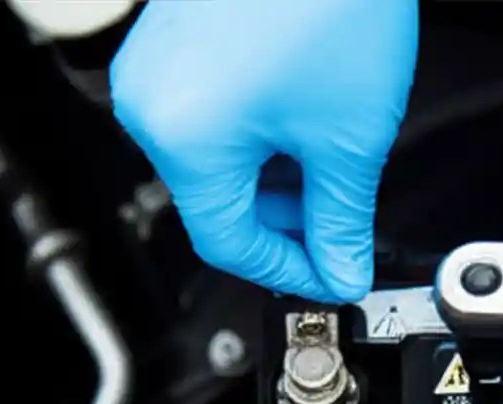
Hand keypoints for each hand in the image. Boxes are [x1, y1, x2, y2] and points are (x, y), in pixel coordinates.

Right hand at [110, 0, 417, 302]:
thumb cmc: (329, 2)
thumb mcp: (349, 136)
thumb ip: (343, 218)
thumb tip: (342, 266)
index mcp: (184, 136)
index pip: (229, 242)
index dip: (290, 270)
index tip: (334, 276)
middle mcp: (153, 104)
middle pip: (219, 202)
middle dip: (288, 227)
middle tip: (342, 235)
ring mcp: (159, 70)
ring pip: (218, 161)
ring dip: (277, 185)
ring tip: (334, 177)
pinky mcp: (176, 44)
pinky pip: (212, 117)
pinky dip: (262, 141)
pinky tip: (307, 134)